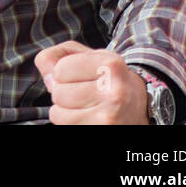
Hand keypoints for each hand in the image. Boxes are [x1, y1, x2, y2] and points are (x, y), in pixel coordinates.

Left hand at [35, 40, 149, 123]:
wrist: (138, 108)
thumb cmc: (106, 78)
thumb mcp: (87, 56)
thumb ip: (56, 56)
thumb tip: (46, 75)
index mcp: (111, 65)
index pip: (60, 69)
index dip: (63, 72)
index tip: (81, 76)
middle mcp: (114, 91)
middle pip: (58, 92)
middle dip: (63, 92)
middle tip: (83, 92)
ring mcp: (110, 116)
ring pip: (57, 113)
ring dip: (64, 110)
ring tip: (84, 105)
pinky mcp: (103, 130)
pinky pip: (64, 126)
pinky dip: (69, 122)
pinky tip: (87, 116)